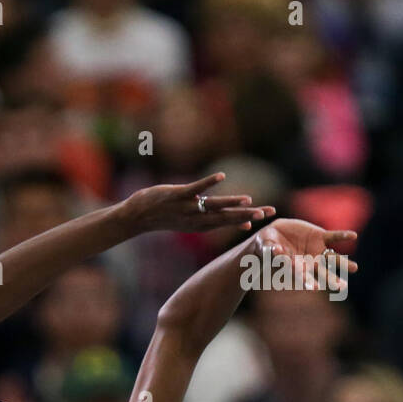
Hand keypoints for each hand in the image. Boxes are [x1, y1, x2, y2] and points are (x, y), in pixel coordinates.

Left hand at [123, 173, 274, 233]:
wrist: (135, 217)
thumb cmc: (162, 216)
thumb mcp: (187, 221)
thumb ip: (209, 219)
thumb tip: (232, 220)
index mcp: (197, 225)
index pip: (226, 223)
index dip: (245, 219)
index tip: (265, 218)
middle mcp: (194, 219)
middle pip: (225, 217)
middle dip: (247, 215)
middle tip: (267, 213)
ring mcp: (185, 208)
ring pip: (213, 206)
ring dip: (231, 203)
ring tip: (249, 200)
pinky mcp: (175, 196)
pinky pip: (195, 189)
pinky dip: (208, 183)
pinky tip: (222, 176)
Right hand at [256, 219, 357, 293]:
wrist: (274, 233)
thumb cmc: (266, 245)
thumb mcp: (266, 247)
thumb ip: (272, 250)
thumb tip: (276, 251)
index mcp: (296, 267)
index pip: (303, 277)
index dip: (308, 282)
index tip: (315, 288)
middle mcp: (309, 262)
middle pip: (322, 273)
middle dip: (332, 279)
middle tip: (341, 287)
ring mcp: (316, 249)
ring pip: (333, 258)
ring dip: (343, 262)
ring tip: (354, 268)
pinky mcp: (320, 236)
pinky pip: (334, 237)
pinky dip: (342, 236)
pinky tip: (352, 235)